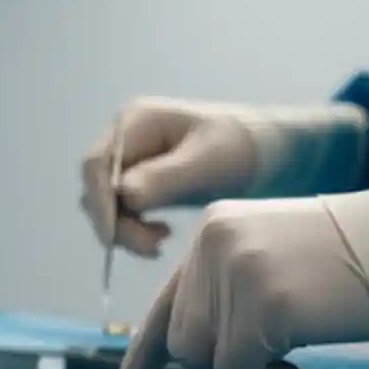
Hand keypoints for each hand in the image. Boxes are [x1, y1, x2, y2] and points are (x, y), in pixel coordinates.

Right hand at [80, 97, 368, 256]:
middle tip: (153, 247)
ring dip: (124, 229)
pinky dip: (134, 229)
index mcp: (135, 121)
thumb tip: (123, 197)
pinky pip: (122, 210)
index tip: (115, 237)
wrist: (272, 153)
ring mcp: (132, 159)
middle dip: (114, 221)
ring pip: (105, 203)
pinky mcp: (142, 181)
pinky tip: (161, 236)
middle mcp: (125, 137)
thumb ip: (164, 178)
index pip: (96, 165)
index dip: (100, 203)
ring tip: (160, 243)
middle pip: (96, 186)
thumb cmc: (244, 148)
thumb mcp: (207, 163)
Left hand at [108, 169, 368, 368]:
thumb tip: (191, 359)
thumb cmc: (362, 267)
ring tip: (286, 368)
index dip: (141, 363)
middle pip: (179, 343)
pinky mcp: (264, 302)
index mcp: (213, 232)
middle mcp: (212, 243)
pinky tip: (298, 368)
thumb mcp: (278, 266)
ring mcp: (236, 269)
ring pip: (199, 360)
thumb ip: (229, 299)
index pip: (162, 307)